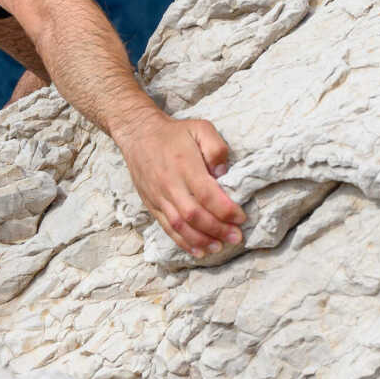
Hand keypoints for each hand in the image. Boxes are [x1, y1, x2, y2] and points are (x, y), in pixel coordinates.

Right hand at [114, 115, 244, 257]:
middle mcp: (170, 183)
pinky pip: (167, 227)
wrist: (138, 134)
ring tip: (219, 247)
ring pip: (180, 225)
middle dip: (218, 230)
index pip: (207, 194)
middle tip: (236, 237)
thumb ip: (216, 147)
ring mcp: (158, 196)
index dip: (225, 210)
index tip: (241, 217)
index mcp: (184, 164)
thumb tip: (223, 173)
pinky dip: (183, 242)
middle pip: (194, 214)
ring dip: (201, 240)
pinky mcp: (151, 204)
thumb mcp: (200, 128)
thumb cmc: (175, 133)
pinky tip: (199, 250)